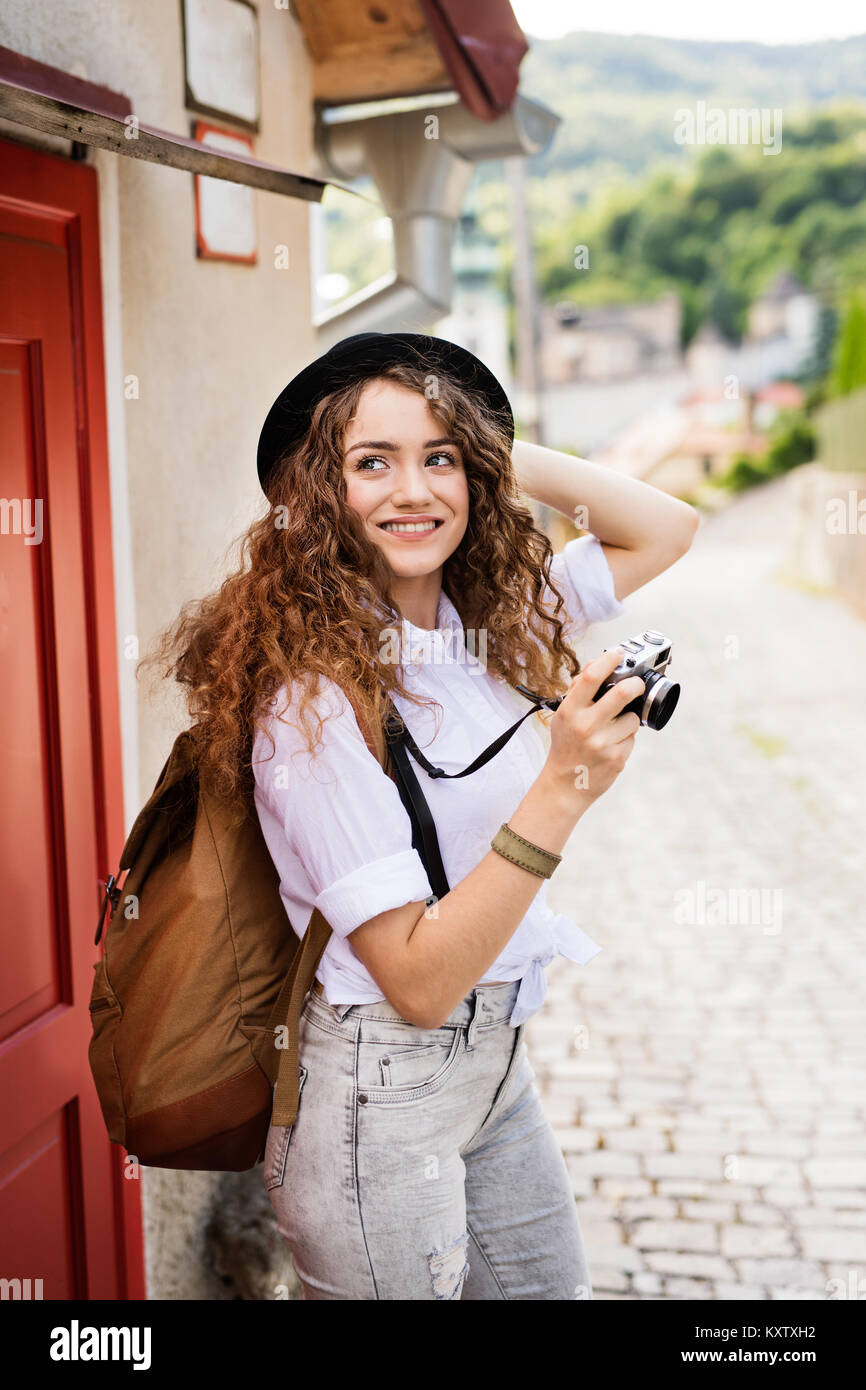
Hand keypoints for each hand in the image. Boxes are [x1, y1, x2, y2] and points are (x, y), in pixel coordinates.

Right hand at [544, 647, 642, 806]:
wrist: (564, 785)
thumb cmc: (565, 744)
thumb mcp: (564, 715)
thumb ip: (579, 690)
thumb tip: (598, 663)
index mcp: (570, 711)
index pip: (592, 677)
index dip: (610, 660)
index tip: (619, 653)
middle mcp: (586, 726)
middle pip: (622, 693)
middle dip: (636, 685)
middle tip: (636, 685)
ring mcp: (602, 744)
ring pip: (632, 719)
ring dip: (629, 719)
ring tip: (614, 728)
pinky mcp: (617, 759)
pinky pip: (632, 739)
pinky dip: (626, 738)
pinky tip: (611, 746)